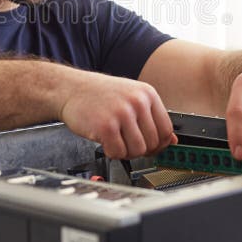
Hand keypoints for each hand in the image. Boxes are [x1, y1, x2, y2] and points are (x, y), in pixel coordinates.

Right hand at [59, 74, 176, 158]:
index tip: (150, 146)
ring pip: (138, 150)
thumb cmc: (99, 94)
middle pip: (153, 142)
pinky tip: (105, 141)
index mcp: (147, 93)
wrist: (70, 88)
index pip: (166, 129)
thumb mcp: (130, 97)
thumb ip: (150, 117)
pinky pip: (118, 152)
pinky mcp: (106, 126)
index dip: (159, 143)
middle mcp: (137, 101)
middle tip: (126, 143)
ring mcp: (122, 113)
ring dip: (126, 151)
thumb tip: (171, 140)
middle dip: (140, 149)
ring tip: (115, 141)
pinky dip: (111, 152)